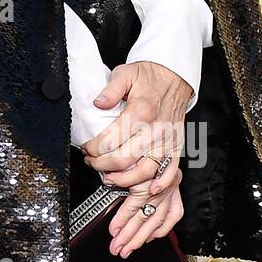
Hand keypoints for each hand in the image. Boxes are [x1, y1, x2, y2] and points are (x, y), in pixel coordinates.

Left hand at [78, 59, 192, 251]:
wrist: (174, 77)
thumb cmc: (148, 76)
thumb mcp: (125, 73)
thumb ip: (110, 89)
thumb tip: (97, 103)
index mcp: (141, 111)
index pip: (112, 139)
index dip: (94, 148)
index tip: (86, 148)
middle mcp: (156, 128)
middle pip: (125, 159)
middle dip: (102, 166)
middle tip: (91, 162)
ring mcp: (167, 140)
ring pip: (146, 171)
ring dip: (124, 179)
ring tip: (108, 177)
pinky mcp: (175, 146)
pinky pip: (170, 171)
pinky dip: (159, 183)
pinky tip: (147, 188)